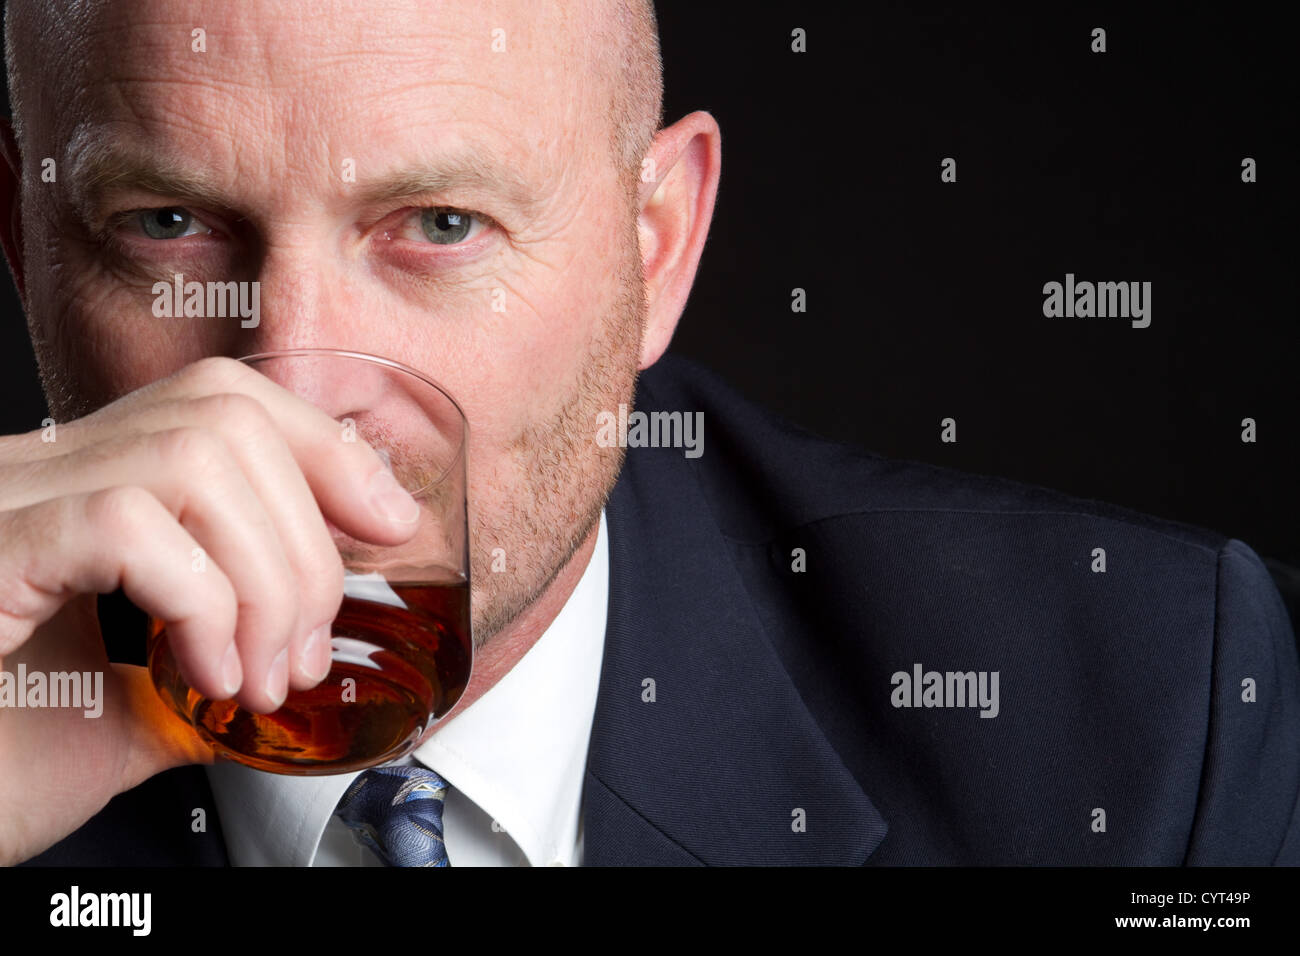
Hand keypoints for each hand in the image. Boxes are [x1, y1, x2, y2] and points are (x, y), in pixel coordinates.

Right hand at [0, 356, 420, 862]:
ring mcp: (1, 503)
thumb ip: (200, 677)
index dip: (321, 447)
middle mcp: (29, 476)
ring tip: (259, 673)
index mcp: (69, 494)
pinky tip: (201, 674)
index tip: (385, 522)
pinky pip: (126, 523)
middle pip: (223, 418)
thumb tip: (277, 669)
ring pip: (193, 457)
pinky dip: (201, 600)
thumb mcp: (123, 718)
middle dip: (307, 537)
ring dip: (266, 576)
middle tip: (304, 649)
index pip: (218, 400)